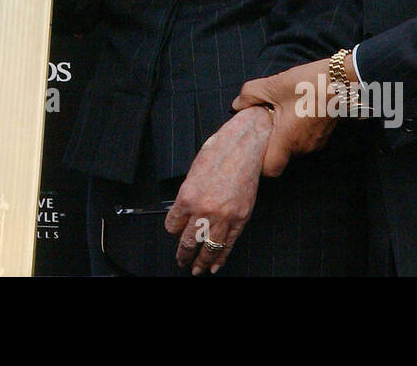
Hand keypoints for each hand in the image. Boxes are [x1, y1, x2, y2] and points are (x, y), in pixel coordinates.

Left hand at [164, 106, 271, 274]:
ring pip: (208, 248)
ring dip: (201, 262)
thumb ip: (188, 195)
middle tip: (181, 261)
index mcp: (187, 196)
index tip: (174, 233)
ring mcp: (222, 216)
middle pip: (188, 241)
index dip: (172, 231)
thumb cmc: (218, 152)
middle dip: (183, 255)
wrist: (244, 147)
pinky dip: (220, 258)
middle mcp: (203, 210)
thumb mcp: (193, 173)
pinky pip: (227, 244)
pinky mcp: (240, 218)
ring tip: (196, 270)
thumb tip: (184, 211)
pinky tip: (215, 265)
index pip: (173, 224)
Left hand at [234, 58, 339, 176]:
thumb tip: (237, 104)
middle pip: (280, 155)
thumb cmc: (308, 84)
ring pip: (292, 146)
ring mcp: (316, 142)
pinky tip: (295, 110)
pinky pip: (304, 138)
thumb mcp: (273, 85)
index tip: (253, 145)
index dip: (259, 162)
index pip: (270, 169)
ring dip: (283, 133)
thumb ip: (249, 95)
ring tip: (279, 112)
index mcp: (287, 140)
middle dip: (270, 141)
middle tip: (263, 120)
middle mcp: (303, 147)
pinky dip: (296, 129)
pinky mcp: (324, 135)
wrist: (343, 80)